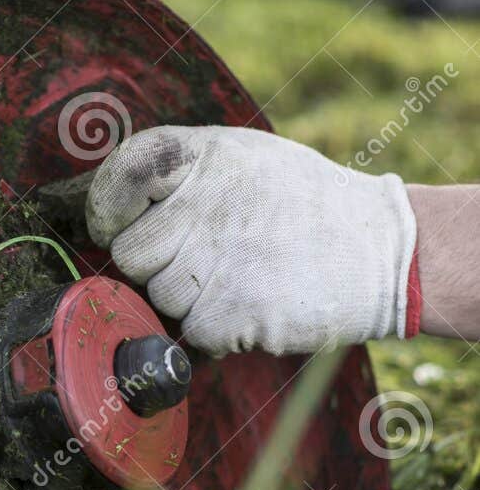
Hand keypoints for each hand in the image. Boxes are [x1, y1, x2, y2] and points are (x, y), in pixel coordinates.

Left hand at [86, 125, 418, 355]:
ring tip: (241, 276)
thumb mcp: (245, 159)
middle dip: (157, 263)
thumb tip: (114, 213)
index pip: (122, 173)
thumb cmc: (303, 206)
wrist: (382, 252)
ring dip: (190, 299)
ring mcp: (217, 259)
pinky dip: (217, 331)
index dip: (107, 206)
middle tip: (206, 258)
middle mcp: (204, 203)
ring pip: (160, 296)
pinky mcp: (232, 310)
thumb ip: (181, 174)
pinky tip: (254, 304)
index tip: (111, 224)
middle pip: (130, 252)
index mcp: (204, 156)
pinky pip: (191, 332)